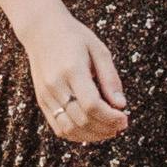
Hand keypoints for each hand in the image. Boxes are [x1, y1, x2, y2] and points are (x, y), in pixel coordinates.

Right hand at [17, 16, 129, 142]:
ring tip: (109, 130)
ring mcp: (46, 95)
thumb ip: (110, 78)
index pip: (91, 105)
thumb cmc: (74, 37)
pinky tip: (92, 130)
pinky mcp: (42, 101)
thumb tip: (121, 105)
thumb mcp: (99, 50)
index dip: (110, 117)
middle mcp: (55, 85)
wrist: (41, 31)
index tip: (125, 118)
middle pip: (81, 119)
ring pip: (69, 128)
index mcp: (72, 70)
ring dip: (92, 135)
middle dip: (105, 128)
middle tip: (121, 125)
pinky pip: (59, 127)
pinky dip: (77, 135)